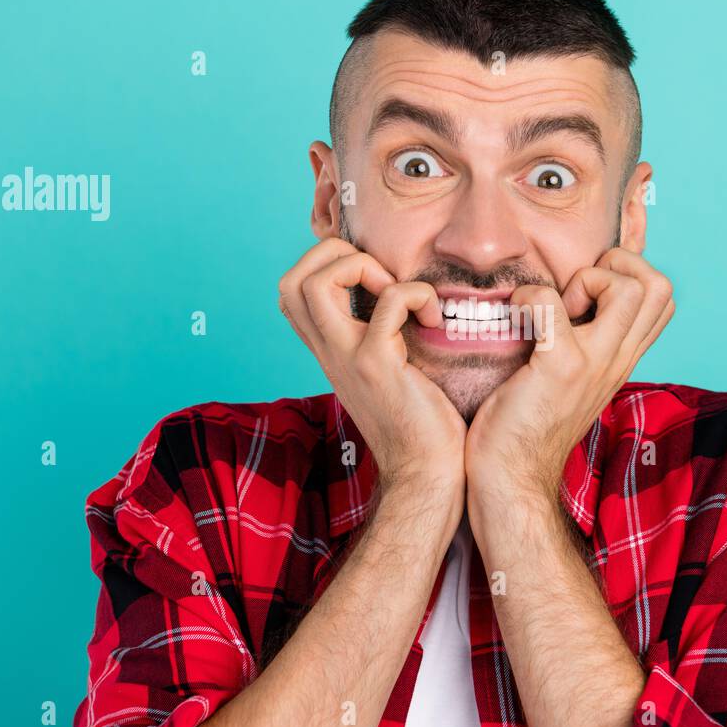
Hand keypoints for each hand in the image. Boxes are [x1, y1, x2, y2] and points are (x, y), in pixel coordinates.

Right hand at [279, 238, 466, 505]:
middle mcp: (329, 351)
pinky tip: (435, 319)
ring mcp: (348, 357)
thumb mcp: (386, 370)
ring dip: (363, 266)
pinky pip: (388, 301)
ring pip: (315, 283)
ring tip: (399, 294)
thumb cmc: (419, 421)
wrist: (427, 471)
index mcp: (329, 350)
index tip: (373, 280)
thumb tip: (396, 298)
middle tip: (381, 279)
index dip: (325, 264)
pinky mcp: (378, 364)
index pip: (291, 290)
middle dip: (335, 255)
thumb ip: (377, 336)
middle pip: (291, 279)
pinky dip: (417, 294)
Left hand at [464, 247, 674, 514]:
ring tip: (557, 308)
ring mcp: (594, 364)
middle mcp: (618, 360)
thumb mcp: (569, 378)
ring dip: (588, 280)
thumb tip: (567, 305)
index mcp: (622, 359)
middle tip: (575, 294)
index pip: (663, 298)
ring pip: (631, 289)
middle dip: (618, 267)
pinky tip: (516, 316)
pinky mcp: (559, 368)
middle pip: (661, 287)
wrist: (512, 482)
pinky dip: (531, 297)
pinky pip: (552, 305)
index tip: (585, 293)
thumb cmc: (525, 427)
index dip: (630, 273)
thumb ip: (580, 343)